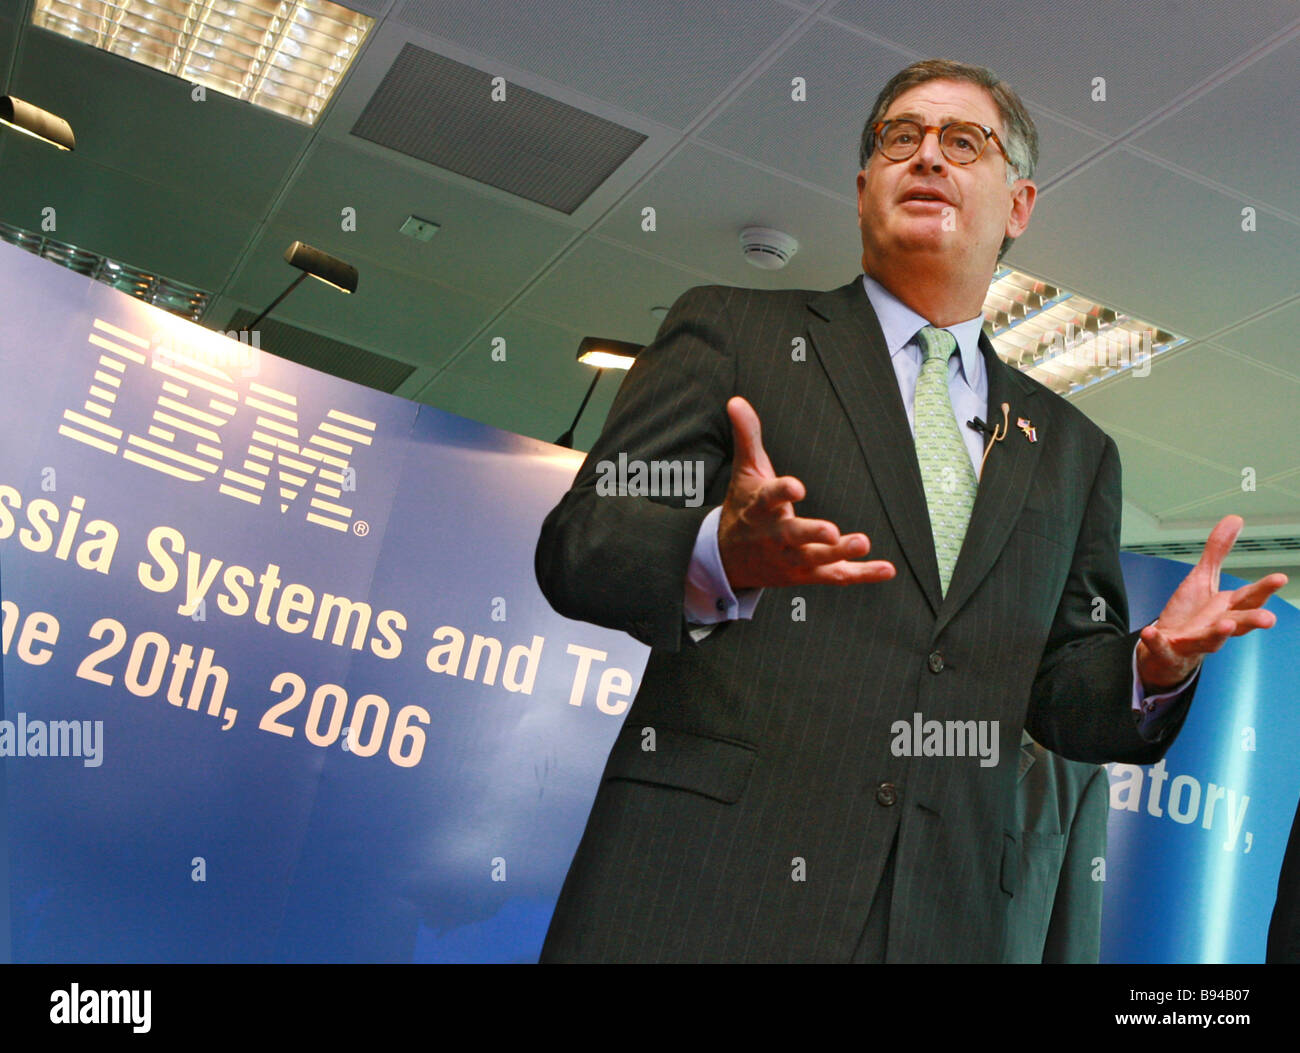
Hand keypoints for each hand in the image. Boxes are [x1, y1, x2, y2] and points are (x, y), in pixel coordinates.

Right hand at [717, 396, 894, 589]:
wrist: (727, 559)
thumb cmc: (743, 508)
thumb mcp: (745, 473)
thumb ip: (748, 437)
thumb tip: (737, 401)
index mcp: (759, 508)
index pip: (769, 498)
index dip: (782, 492)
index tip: (796, 487)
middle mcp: (774, 535)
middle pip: (793, 535)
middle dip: (811, 533)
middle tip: (831, 530)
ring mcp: (790, 558)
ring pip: (815, 558)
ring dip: (838, 553)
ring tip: (862, 542)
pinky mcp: (805, 574)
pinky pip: (835, 576)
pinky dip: (861, 574)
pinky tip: (886, 568)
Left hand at [1136, 515, 1287, 689]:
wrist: (1168, 648)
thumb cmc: (1192, 615)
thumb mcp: (1203, 579)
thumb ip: (1218, 552)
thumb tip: (1235, 519)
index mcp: (1226, 608)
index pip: (1249, 598)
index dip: (1265, 589)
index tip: (1280, 578)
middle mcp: (1215, 626)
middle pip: (1238, 623)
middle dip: (1253, 620)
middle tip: (1268, 618)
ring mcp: (1193, 640)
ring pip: (1210, 640)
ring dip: (1218, 634)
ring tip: (1224, 624)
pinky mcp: (1168, 649)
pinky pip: (1162, 646)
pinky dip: (1156, 641)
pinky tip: (1150, 632)